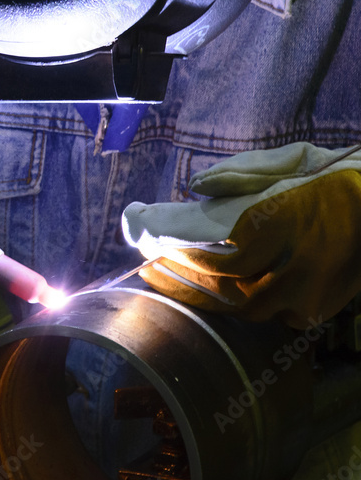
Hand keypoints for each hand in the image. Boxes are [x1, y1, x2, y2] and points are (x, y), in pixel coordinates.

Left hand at [122, 142, 360, 328]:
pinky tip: (213, 293)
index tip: (151, 252)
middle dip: (183, 285)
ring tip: (171, 285)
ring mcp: (309, 294)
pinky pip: (270, 314)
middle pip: (228, 292)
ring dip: (205, 298)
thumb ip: (239, 175)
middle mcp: (296, 268)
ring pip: (246, 308)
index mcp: (284, 228)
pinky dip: (239, 303)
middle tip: (150, 274)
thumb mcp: (285, 165)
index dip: (184, 263)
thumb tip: (196, 188)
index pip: (222, 262)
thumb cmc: (328, 179)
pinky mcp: (318, 308)